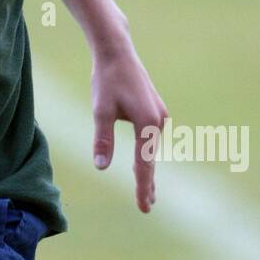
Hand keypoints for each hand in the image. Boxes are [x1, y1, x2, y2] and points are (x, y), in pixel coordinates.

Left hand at [90, 33, 168, 213]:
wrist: (117, 52)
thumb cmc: (107, 80)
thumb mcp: (100, 111)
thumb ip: (102, 140)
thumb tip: (102, 167)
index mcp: (147, 124)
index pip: (144, 164)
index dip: (142, 186)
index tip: (144, 207)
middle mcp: (158, 121)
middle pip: (151, 158)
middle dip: (147, 182)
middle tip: (147, 206)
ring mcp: (159, 114)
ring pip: (151, 147)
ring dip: (148, 167)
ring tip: (146, 189)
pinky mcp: (155, 108)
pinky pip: (151, 137)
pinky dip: (148, 151)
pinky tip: (145, 159)